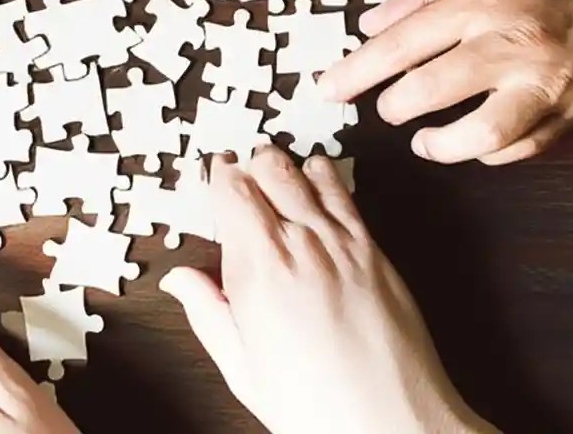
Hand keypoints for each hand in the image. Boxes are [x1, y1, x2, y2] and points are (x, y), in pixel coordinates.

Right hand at [160, 149, 494, 433]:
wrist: (391, 424)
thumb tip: (181, 279)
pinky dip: (326, 177)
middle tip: (239, 166)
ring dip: (285, 165)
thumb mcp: (243, 370)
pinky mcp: (374, 253)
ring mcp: (342, 245)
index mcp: (257, 273)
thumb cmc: (316, 408)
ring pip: (306, 175)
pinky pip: (346, 196)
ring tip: (272, 163)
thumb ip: (209, 314)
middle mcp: (299, 247)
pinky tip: (318, 173)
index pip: (231, 194)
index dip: (218, 175)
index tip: (212, 172)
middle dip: (248, 164)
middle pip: (268, 172)